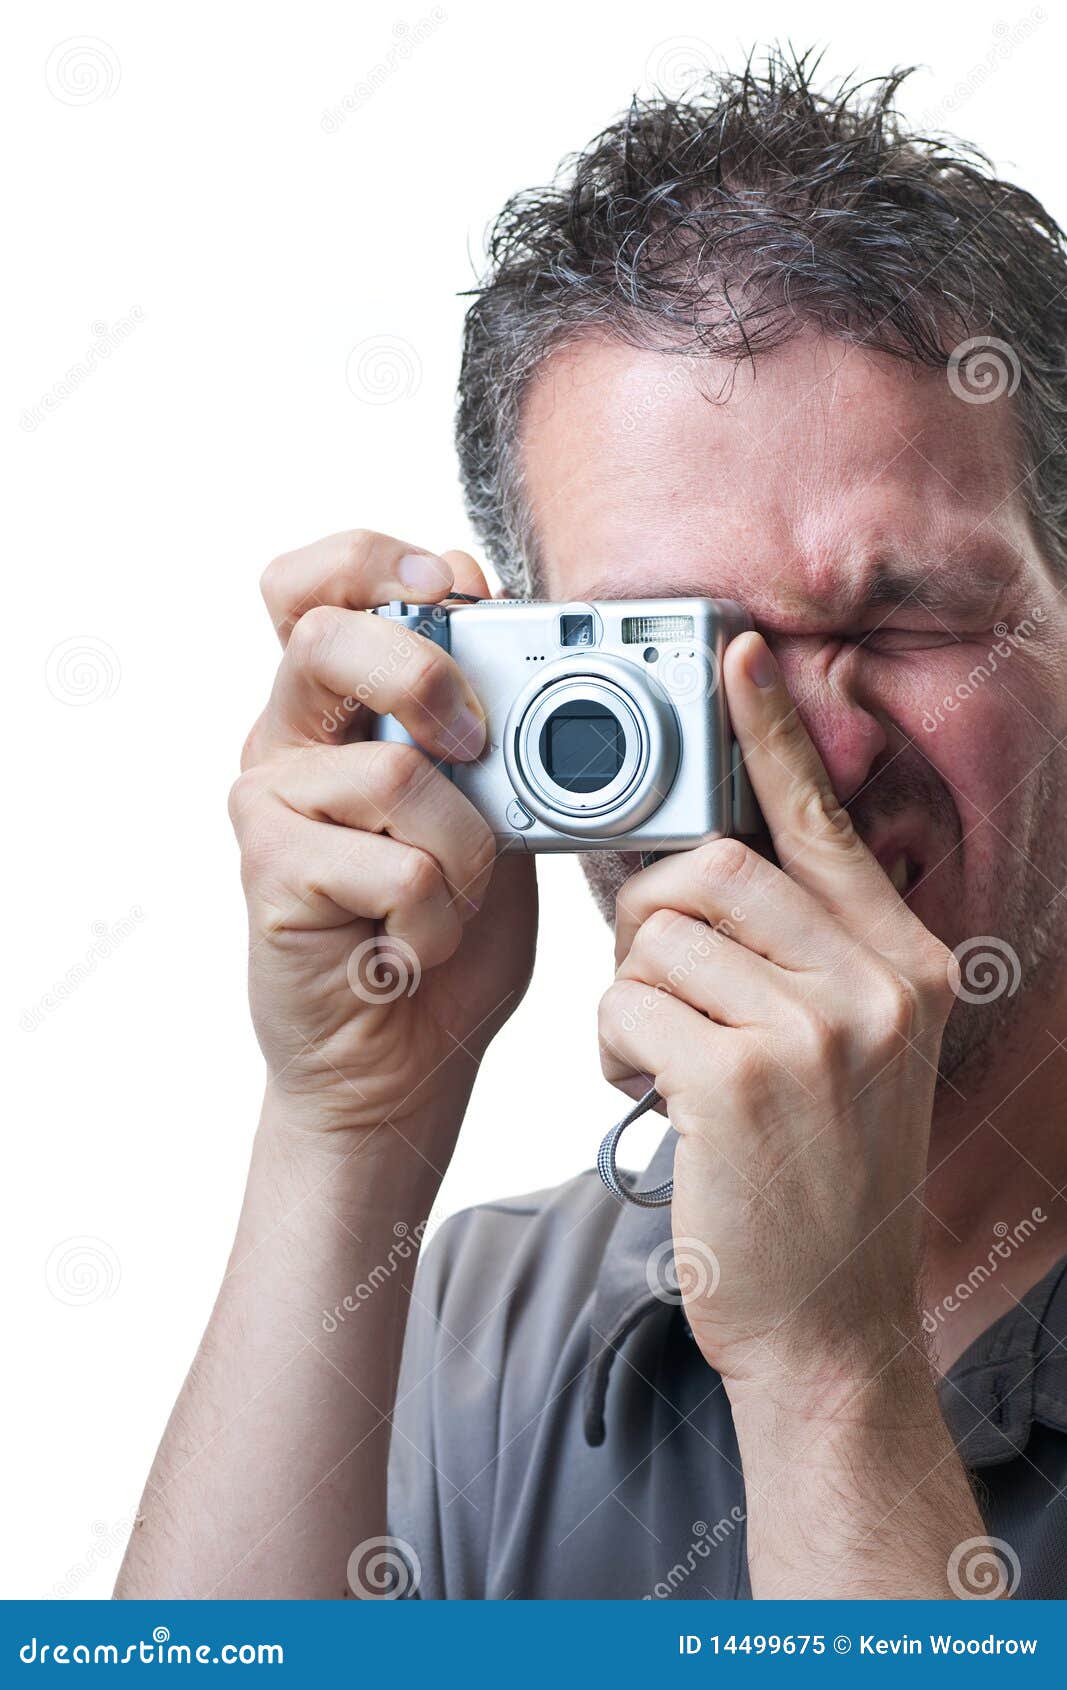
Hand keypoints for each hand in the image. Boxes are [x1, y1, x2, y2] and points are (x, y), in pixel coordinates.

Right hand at [229, 530, 536, 1138]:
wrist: (403, 1061)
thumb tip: (484, 599)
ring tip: (454, 901)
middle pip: (324, 636)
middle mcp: (287, 742)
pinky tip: (416, 945)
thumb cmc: (446, 929)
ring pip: (389, 773)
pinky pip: (391, 865)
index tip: (448, 584)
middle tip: (473, 745)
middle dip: (425, 678)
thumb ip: (484, 720)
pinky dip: (437, 916)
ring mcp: (268, 806)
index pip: (315, 584)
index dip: (374, 559)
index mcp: (339, 708)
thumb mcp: (492, 808)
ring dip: (463, 852)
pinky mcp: (268, 875)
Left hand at [599, 632, 954, 1412]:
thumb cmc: (812, 1180)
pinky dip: (615, 1047)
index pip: (826, 822)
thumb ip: (799, 952)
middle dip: (653, 914)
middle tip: (654, 980)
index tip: (740, 655)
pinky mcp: (743, 1078)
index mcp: (906, 964)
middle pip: (716, 866)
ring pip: (660, 936)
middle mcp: (880, 985)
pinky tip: (650, 1099)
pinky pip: (629, 1003)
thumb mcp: (844, 1053)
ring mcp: (820, 1031)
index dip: (775, 731)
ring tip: (664, 1061)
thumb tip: (701, 859)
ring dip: (633, 996)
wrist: (828, 1325)